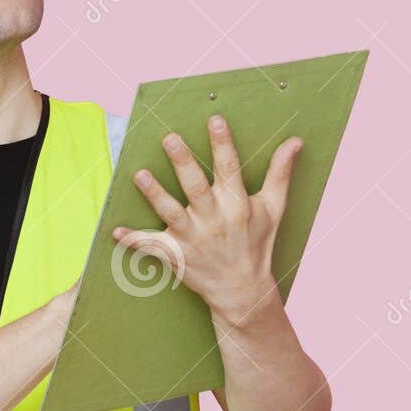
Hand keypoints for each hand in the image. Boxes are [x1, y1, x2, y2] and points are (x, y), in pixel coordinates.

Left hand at [111, 114, 301, 327]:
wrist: (242, 290)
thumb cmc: (257, 243)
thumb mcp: (273, 209)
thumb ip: (279, 173)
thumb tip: (295, 141)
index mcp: (237, 205)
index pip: (229, 169)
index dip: (222, 144)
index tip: (214, 120)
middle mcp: (214, 221)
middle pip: (196, 187)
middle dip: (183, 163)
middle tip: (170, 138)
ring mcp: (193, 239)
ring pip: (171, 213)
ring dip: (154, 194)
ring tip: (140, 174)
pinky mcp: (176, 255)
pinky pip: (151, 247)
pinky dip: (133, 241)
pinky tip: (116, 230)